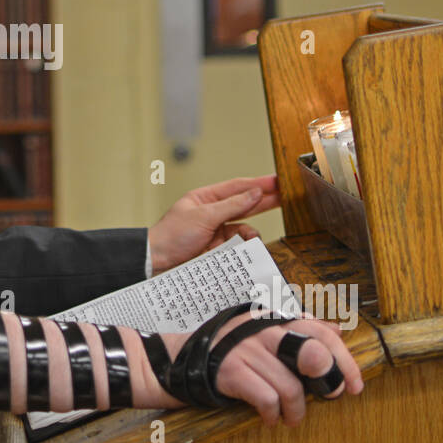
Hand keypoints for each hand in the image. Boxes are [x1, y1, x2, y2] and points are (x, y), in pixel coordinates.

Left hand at [147, 174, 279, 274]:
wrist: (157, 262)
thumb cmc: (171, 235)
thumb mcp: (203, 216)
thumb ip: (232, 205)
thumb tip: (255, 193)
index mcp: (206, 199)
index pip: (237, 187)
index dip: (258, 183)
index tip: (277, 180)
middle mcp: (213, 213)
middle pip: (245, 204)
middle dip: (265, 201)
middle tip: (286, 196)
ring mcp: (216, 232)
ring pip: (244, 228)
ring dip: (250, 232)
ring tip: (251, 237)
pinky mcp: (218, 250)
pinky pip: (238, 245)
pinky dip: (244, 246)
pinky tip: (244, 248)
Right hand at [201, 308, 364, 426]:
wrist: (184, 359)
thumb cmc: (234, 349)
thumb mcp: (264, 332)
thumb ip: (300, 330)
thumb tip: (337, 331)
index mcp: (275, 319)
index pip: (319, 331)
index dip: (343, 359)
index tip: (354, 385)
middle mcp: (264, 330)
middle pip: (312, 352)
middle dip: (327, 379)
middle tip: (329, 396)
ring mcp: (247, 349)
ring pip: (291, 386)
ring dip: (296, 411)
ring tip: (291, 417)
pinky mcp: (232, 371)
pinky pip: (267, 399)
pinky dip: (272, 415)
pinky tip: (269, 418)